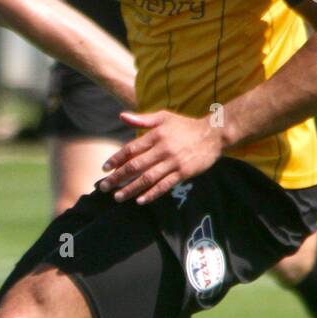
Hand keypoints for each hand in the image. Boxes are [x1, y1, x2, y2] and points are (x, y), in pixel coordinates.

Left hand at [98, 111, 222, 203]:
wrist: (213, 134)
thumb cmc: (185, 125)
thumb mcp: (164, 117)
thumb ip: (143, 119)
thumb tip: (121, 116)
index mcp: (156, 135)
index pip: (130, 149)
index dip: (116, 159)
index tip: (104, 169)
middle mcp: (162, 149)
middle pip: (135, 166)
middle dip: (117, 177)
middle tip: (103, 187)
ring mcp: (173, 162)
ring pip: (147, 178)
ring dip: (131, 189)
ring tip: (117, 197)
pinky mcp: (183, 172)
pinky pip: (164, 185)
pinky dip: (152, 193)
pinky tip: (140, 200)